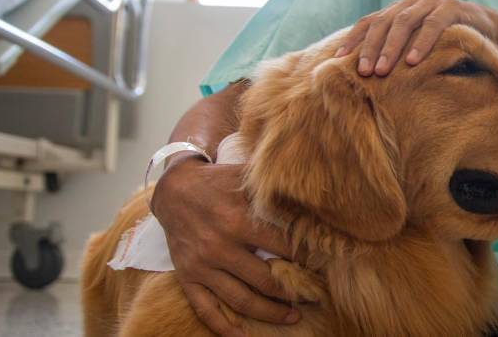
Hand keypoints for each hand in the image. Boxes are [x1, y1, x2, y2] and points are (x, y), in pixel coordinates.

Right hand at [152, 157, 298, 336]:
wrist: (174, 191)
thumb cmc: (218, 183)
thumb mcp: (246, 178)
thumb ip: (274, 189)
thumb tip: (312, 196)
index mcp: (239, 220)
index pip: (283, 246)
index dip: (306, 257)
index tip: (324, 265)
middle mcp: (220, 246)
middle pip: (266, 279)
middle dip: (295, 290)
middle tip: (315, 295)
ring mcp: (202, 266)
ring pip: (242, 300)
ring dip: (270, 312)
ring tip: (293, 316)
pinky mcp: (188, 277)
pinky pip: (206, 309)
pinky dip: (224, 327)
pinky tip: (242, 336)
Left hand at [335, 0, 497, 75]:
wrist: (490, 32)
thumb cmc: (448, 44)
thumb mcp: (418, 46)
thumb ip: (396, 51)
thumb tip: (361, 75)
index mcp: (398, 9)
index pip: (369, 22)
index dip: (353, 40)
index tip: (337, 60)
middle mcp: (411, 2)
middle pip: (383, 22)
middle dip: (370, 48)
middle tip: (363, 72)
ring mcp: (432, 2)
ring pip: (404, 23)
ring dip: (391, 48)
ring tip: (382, 71)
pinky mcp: (452, 8)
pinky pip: (433, 25)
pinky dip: (421, 44)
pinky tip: (413, 62)